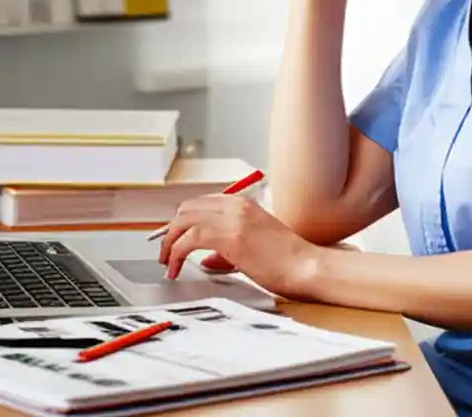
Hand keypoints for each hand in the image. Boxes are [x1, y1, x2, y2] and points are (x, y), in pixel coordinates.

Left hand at [156, 195, 319, 300]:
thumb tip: (206, 259)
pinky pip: (187, 241)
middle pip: (186, 209)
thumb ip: (226, 249)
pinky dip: (175, 254)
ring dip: (168, 243)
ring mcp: (232, 219)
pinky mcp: (229, 237)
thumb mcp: (253, 245)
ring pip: (182, 222)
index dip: (181, 221)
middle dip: (170, 231)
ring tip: (166, 262)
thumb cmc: (287, 260)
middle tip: (165, 251)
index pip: (199, 204)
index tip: (172, 237)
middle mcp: (235, 206)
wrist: (306, 267)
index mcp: (242, 203)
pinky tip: (175, 268)